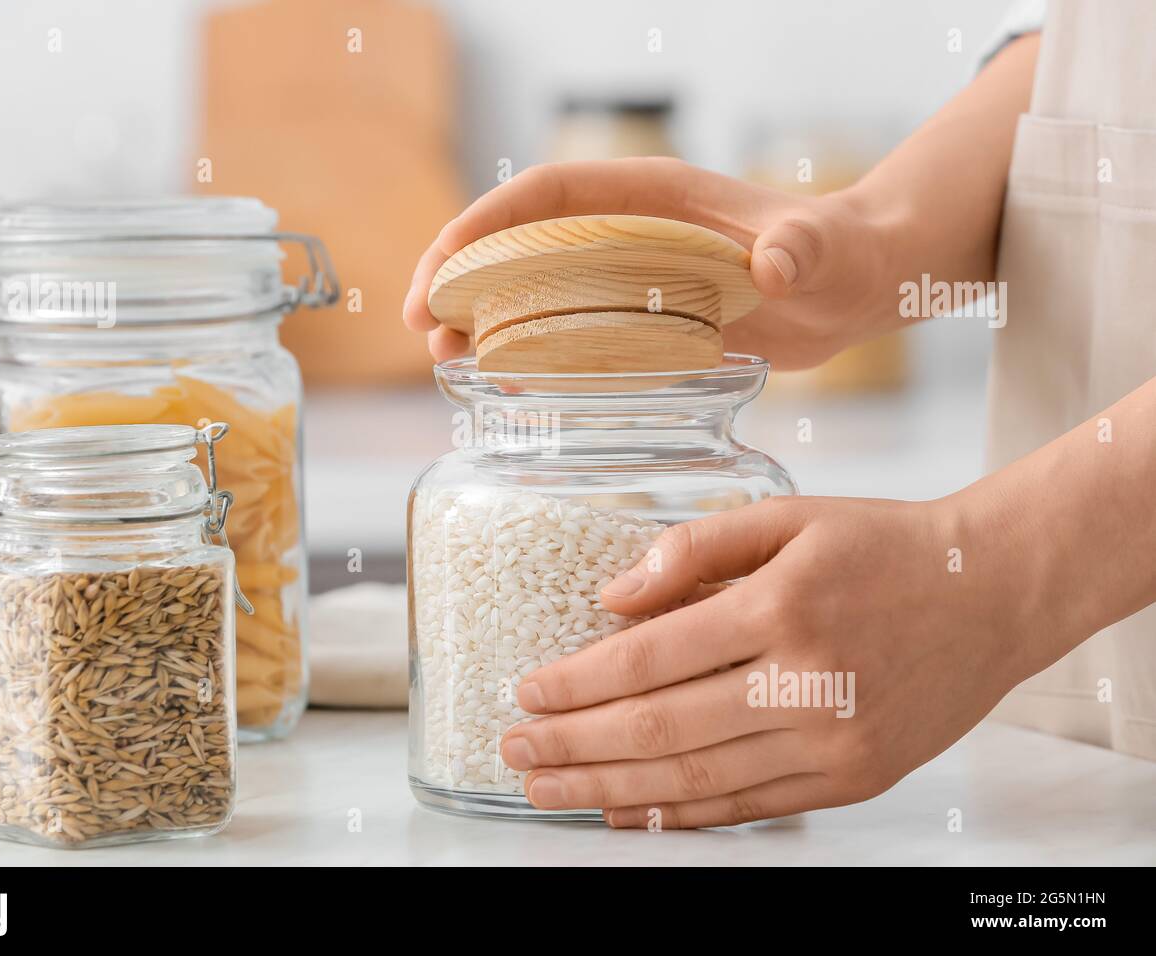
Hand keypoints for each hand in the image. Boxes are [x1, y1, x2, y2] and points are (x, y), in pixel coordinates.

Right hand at [402, 157, 902, 368]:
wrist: (856, 283)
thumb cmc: (839, 254)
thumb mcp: (820, 251)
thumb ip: (799, 252)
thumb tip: (773, 265)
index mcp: (652, 196)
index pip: (548, 193)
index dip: (487, 223)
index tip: (442, 265)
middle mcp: (630, 228)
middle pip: (522, 239)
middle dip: (462, 274)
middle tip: (421, 325)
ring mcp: (631, 272)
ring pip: (536, 286)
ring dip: (484, 318)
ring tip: (442, 359)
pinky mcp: (644, 313)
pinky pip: (570, 328)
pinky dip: (530, 352)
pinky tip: (504, 385)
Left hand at [498, 492, 1066, 828]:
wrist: (991, 595)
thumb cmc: (883, 547)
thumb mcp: (789, 517)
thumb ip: (695, 547)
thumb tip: (612, 596)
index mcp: (781, 607)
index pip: (650, 658)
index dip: (577, 682)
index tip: (526, 691)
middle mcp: (805, 682)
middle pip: (659, 728)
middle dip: (574, 744)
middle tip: (515, 749)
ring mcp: (832, 742)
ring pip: (695, 780)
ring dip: (609, 789)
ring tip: (548, 790)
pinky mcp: (851, 779)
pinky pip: (748, 809)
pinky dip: (681, 818)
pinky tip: (628, 813)